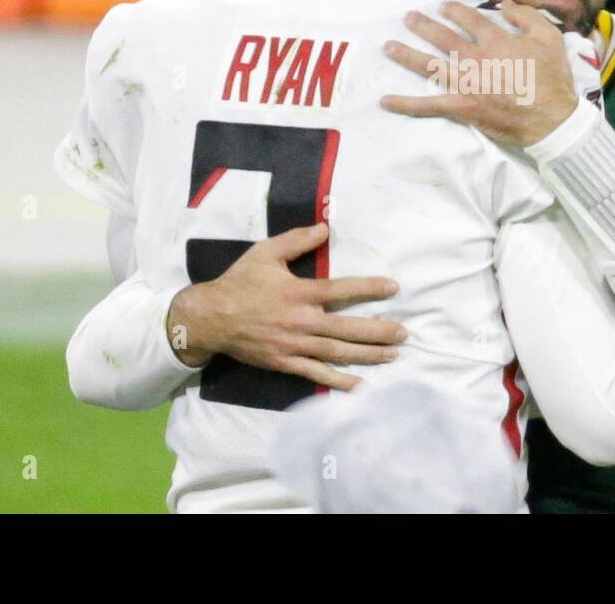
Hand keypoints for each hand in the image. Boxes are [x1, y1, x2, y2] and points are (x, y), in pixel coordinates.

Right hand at [166, 223, 405, 391]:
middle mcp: (301, 321)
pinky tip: (359, 386)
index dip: (369, 288)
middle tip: (404, 333)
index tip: (393, 288)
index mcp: (299, 292)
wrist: (210, 318)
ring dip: (367, 355)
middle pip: (347, 328)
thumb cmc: (240, 282)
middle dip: (378, 331)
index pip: (341, 290)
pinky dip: (338, 381)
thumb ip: (296, 239)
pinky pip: (315, 374)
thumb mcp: (265, 253)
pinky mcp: (285, 363)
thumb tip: (325, 227)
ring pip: (337, 353)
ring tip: (392, 355)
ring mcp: (294, 345)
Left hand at [380, 0, 578, 146]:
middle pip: (442, 38)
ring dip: (406, 55)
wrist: (551, 118)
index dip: (454, 10)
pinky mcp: (461, 106)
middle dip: (423, 25)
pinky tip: (384, 101)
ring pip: (429, 65)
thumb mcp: (550, 38)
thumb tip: (504, 4)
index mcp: (496, 40)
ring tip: (388, 46)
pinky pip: (428, 105)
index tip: (443, 5)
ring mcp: (465, 83)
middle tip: (408, 17)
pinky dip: (406, 104)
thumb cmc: (552, 78)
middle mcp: (475, 58)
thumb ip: (527, 16)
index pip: (469, 20)